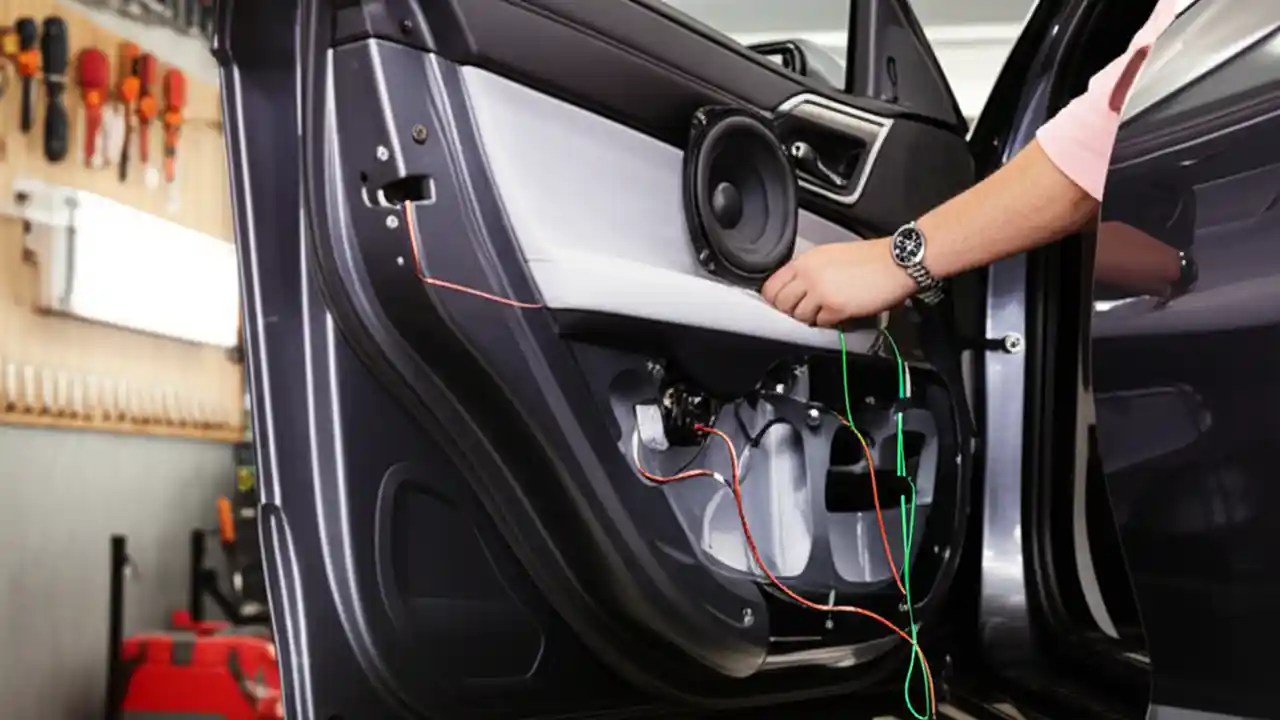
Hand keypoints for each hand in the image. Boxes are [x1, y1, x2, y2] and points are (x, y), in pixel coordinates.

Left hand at [762, 239, 915, 326]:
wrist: (895, 262)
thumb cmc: (869, 259)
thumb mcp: (830, 256)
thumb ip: (808, 271)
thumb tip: (795, 289)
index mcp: (805, 261)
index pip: (772, 286)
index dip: (775, 299)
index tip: (782, 305)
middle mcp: (809, 275)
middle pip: (782, 304)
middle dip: (792, 311)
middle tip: (805, 311)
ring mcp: (821, 292)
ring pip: (799, 317)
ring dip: (811, 318)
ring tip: (826, 311)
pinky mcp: (836, 308)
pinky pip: (820, 323)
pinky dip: (829, 322)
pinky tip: (839, 313)